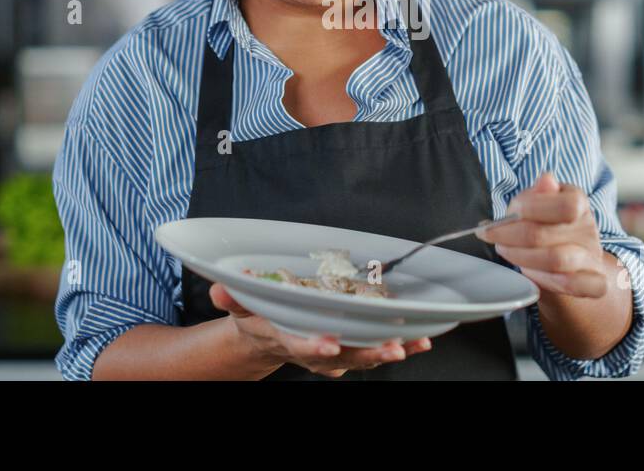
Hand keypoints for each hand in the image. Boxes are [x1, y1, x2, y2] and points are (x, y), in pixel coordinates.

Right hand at [209, 282, 431, 377]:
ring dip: (389, 351)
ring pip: (364, 356)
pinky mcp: (351, 348)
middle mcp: (314, 351)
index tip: (330, 344)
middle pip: (343, 356)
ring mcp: (335, 354)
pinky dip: (401, 346)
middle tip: (390, 348)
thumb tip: (220, 287)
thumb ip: (232, 298)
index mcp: (287, 338)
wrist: (267, 341)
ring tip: (413, 344)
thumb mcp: (240, 308)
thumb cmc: (258, 318)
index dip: (315, 346)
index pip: (300, 346)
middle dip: (367, 353)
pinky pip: (377, 349)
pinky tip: (422, 340)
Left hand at [477, 172, 609, 298]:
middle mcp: (588, 229)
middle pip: (547, 233)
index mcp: (578, 202)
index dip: (530, 209)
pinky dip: (543, 280)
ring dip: (521, 257)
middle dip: (510, 236)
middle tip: (493, 236)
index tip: (505, 216)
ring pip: (557, 260)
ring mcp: (592, 258)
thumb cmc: (545, 227)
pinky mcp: (594, 284)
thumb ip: (536, 195)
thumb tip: (546, 180)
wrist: (567, 263)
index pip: (566, 204)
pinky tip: (529, 274)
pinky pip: (571, 285)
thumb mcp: (535, 205)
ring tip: (506, 252)